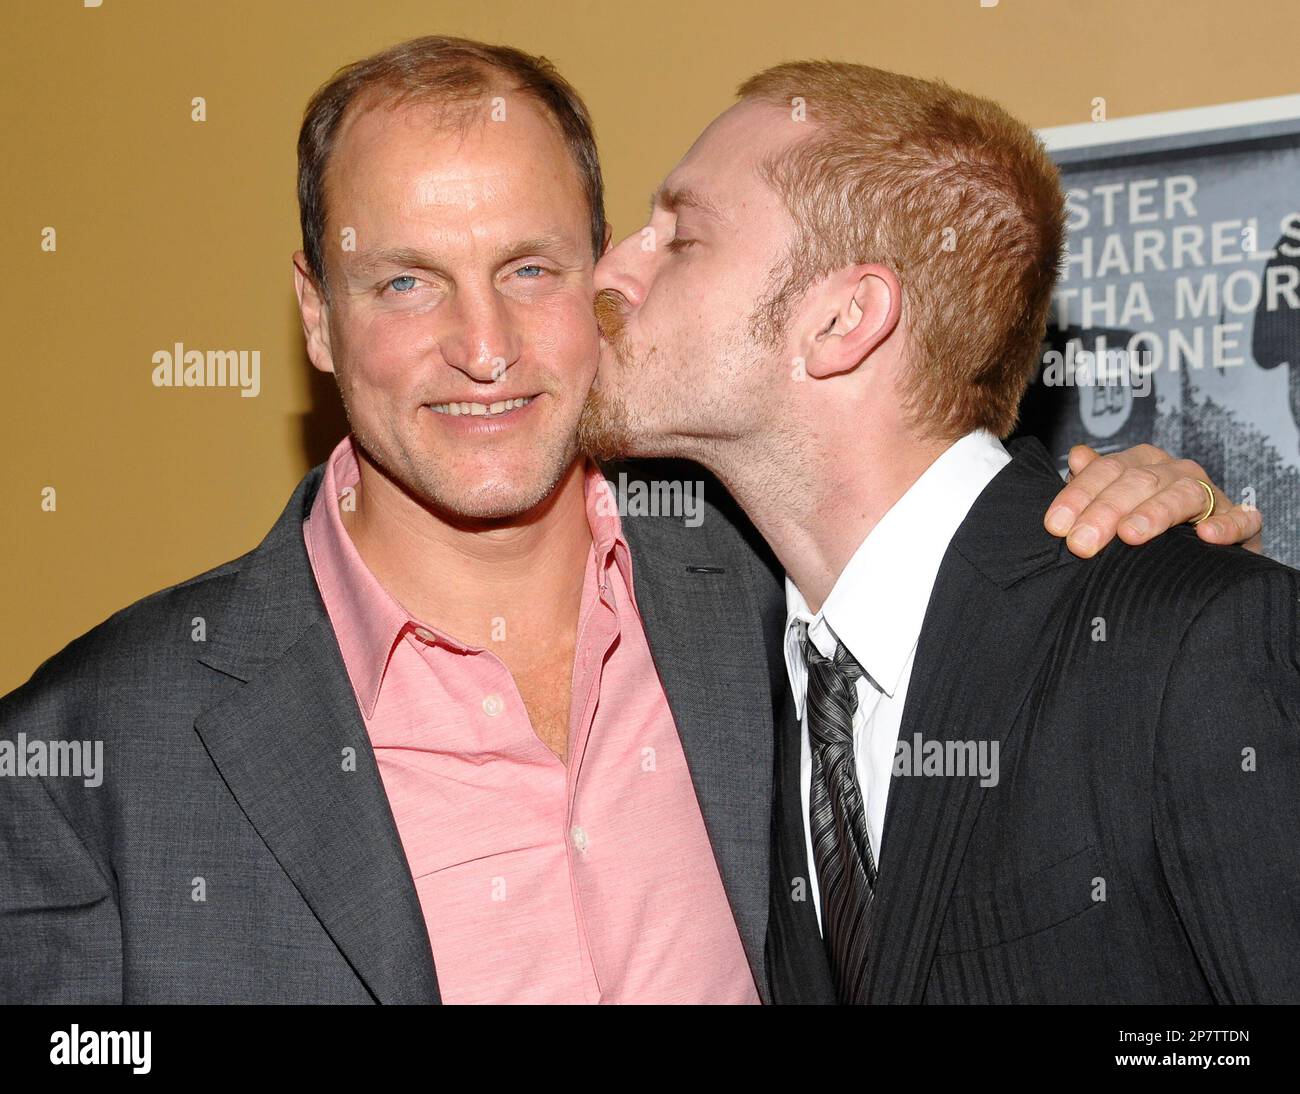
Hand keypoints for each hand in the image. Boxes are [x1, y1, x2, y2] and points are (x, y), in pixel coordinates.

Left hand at [1044, 443, 1262, 557]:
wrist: (1203, 555)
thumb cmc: (1148, 525)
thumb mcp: (1116, 503)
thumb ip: (1095, 482)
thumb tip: (1076, 456)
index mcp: (1142, 464)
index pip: (1105, 471)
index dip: (1078, 496)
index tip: (1056, 526)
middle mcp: (1176, 472)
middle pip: (1139, 482)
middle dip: (1106, 511)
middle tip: (1081, 544)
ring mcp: (1211, 495)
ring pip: (1184, 494)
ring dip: (1156, 513)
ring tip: (1131, 535)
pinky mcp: (1241, 522)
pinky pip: (1240, 519)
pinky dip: (1225, 525)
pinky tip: (1206, 536)